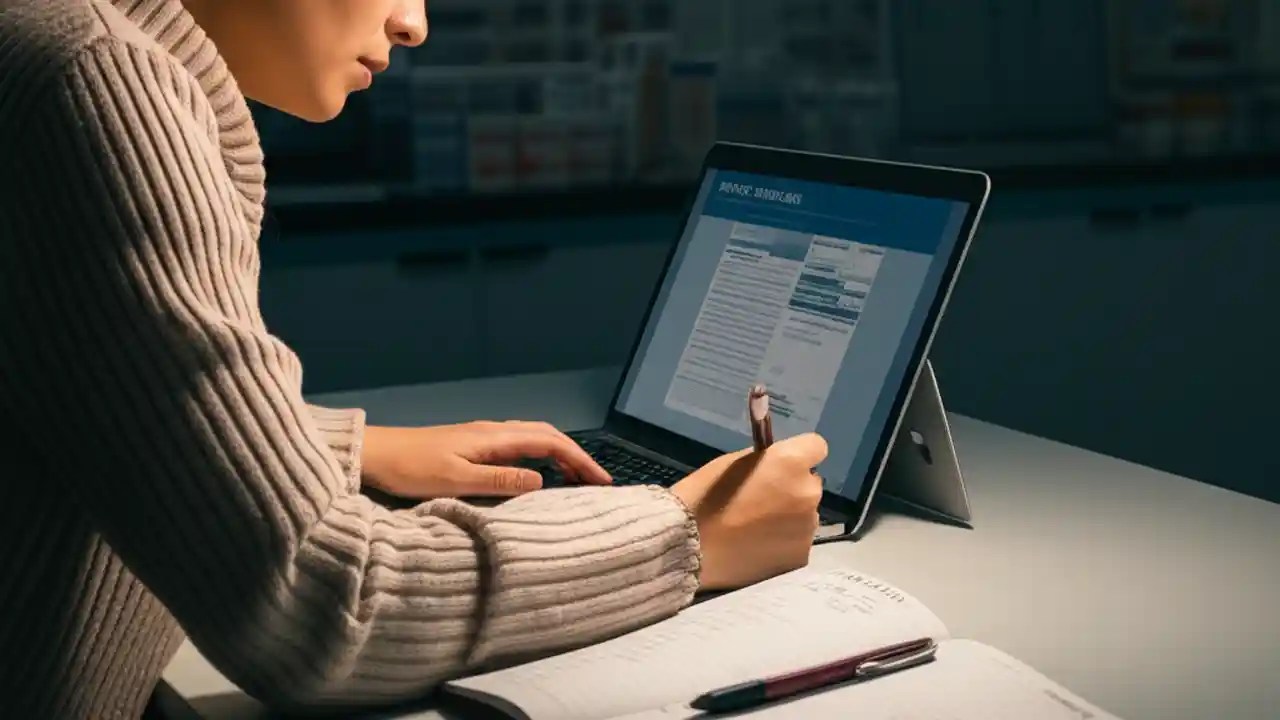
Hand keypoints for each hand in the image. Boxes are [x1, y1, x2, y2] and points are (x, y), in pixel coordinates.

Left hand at [360, 421, 609, 498]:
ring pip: (533, 438)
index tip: (602, 481)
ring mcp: (482, 437)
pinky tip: (538, 472)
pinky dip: (540, 455)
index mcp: (494, 438)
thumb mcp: (456, 479)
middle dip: (576, 456)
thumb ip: (499, 480)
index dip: (580, 460)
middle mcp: (493, 432)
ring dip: (560, 454)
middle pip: (547, 435)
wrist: (374, 454)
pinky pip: (519, 445)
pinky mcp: (472, 445)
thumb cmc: (411, 469)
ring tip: (576, 478)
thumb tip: (542, 481)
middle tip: (597, 481)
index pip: (550, 443)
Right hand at [671, 433, 827, 591]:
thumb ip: (764, 463)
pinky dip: (783, 543)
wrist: (689, 546)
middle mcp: (808, 492)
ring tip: (756, 530)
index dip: (800, 455)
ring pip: (805, 516)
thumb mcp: (732, 463)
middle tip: (763, 502)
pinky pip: (797, 542)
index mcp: (790, 462)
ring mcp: (808, 527)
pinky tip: (757, 548)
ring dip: (789, 518)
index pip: (817, 446)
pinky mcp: (801, 556)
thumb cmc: (704, 497)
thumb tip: (777, 468)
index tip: (782, 465)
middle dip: (793, 489)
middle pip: (810, 484)